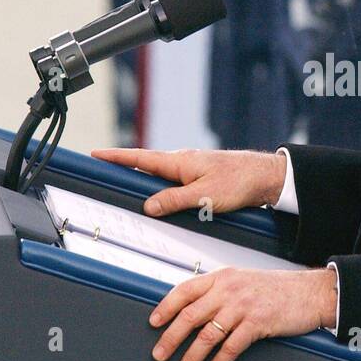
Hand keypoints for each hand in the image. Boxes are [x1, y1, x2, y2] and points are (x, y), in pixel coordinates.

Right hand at [90, 146, 287, 216]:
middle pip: (145, 165)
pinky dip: (160, 186)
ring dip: (143, 179)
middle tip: (101, 171)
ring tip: (124, 187)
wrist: (265, 176)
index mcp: (179, 162)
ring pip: (160, 174)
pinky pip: (172, 180)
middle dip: (123, 167)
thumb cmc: (239, 182)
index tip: (95, 154)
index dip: (116, 157)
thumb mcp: (204, 197)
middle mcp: (182, 161)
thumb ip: (174, 200)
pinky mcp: (200, 176)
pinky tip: (160, 196)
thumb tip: (148, 206)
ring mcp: (191, 168)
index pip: (139, 158)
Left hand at [149, 267, 338, 360]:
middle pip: (190, 315)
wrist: (310, 292)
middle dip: (170, 338)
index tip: (153, 323)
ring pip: (207, 335)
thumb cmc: (276, 289)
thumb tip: (193, 309)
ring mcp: (243, 306)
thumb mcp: (243, 281)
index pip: (185, 290)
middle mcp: (229, 290)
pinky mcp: (258, 323)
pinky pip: (231, 347)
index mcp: (222, 277)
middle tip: (159, 354)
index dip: (165, 307)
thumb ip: (220, 291)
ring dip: (191, 357)